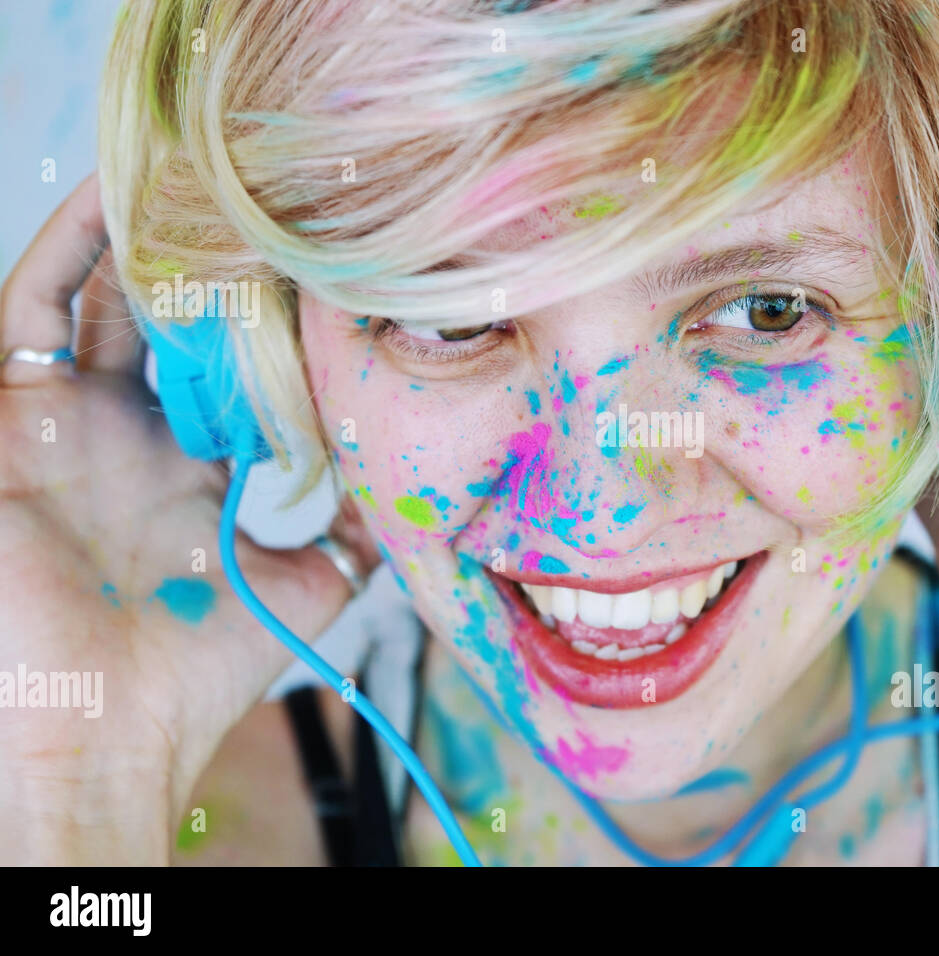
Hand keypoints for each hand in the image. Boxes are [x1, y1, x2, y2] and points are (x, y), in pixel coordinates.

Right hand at [0, 173, 376, 862]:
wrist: (91, 730)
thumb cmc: (183, 678)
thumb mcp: (299, 590)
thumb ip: (353, 539)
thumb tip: (411, 497)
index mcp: (186, 473)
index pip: (235, 371)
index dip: (276, 320)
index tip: (331, 265)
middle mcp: (126, 437)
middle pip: (174, 323)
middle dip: (221, 266)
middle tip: (276, 202)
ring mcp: (64, 420)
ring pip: (105, 298)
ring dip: (151, 239)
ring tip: (204, 173)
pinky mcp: (7, 411)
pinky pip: (30, 304)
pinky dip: (70, 243)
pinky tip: (120, 191)